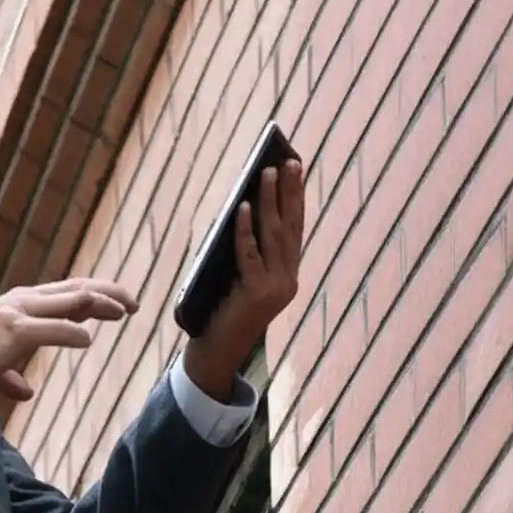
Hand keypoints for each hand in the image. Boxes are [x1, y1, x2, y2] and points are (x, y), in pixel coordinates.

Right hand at [0, 278, 136, 400]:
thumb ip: (11, 377)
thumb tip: (26, 390)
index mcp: (17, 306)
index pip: (65, 294)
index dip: (95, 296)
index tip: (120, 305)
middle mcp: (20, 302)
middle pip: (75, 289)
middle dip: (108, 293)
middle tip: (133, 302)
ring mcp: (15, 314)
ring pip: (69, 300)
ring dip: (100, 304)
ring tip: (124, 311)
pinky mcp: (11, 332)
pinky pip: (52, 329)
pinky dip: (72, 333)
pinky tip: (87, 341)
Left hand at [184, 159, 305, 399]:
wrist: (216, 350)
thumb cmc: (222, 309)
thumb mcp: (241, 275)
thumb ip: (248, 249)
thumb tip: (244, 204)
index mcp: (288, 275)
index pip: (295, 229)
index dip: (296, 198)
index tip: (296, 167)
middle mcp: (288, 280)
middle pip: (289, 228)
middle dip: (289, 192)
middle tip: (287, 162)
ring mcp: (275, 288)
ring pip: (272, 236)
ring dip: (269, 202)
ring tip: (266, 174)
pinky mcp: (256, 294)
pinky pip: (249, 254)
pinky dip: (245, 229)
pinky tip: (243, 206)